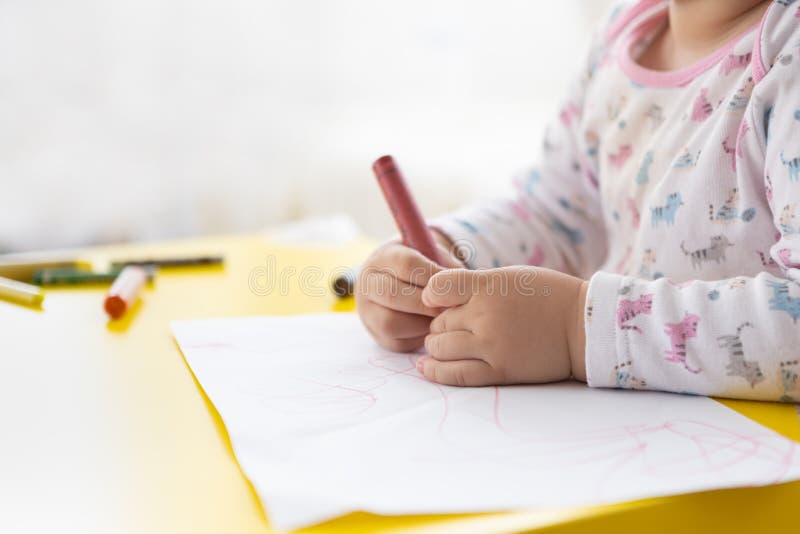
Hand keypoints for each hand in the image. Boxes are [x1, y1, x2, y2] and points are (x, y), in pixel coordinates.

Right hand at [356, 231, 462, 351]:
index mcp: (382, 259)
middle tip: (448, 306)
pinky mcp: (379, 337)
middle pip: (391, 294)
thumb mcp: (432, 256)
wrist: (401, 282)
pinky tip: (433, 328)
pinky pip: (399, 342)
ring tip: (442, 319)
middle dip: (425, 303)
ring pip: (390, 322)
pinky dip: (420, 337)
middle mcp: (367, 285)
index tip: (453, 282)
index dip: (433, 275)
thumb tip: (462, 280)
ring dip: (421, 322)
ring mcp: (369, 312)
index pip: (406, 265)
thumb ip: (445, 264)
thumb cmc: (423, 267)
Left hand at [417, 266, 587, 385]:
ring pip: (440, 347)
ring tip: (442, 344)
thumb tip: (436, 299)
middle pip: (438, 321)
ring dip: (436, 346)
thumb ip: (476, 285)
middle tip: (449, 326)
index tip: (435, 300)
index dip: (432, 295)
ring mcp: (491, 345)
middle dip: (438, 324)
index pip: (438, 288)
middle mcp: (486, 315)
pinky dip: (436, 371)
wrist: (584, 327)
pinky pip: (456, 374)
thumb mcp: (511, 276)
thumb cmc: (549, 297)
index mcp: (489, 286)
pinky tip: (426, 367)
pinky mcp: (500, 371)